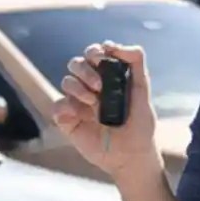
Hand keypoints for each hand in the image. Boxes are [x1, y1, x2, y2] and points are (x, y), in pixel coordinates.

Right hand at [51, 41, 161, 183]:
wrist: (132, 155)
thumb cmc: (140, 124)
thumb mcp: (142, 90)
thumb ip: (135, 62)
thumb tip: (113, 45)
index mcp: (107, 77)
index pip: (93, 54)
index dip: (95, 51)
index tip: (104, 55)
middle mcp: (90, 87)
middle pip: (76, 63)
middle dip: (86, 69)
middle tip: (100, 85)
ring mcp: (78, 103)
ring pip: (66, 81)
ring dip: (78, 87)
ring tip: (94, 102)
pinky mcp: (68, 121)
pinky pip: (57, 105)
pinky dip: (66, 106)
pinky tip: (80, 115)